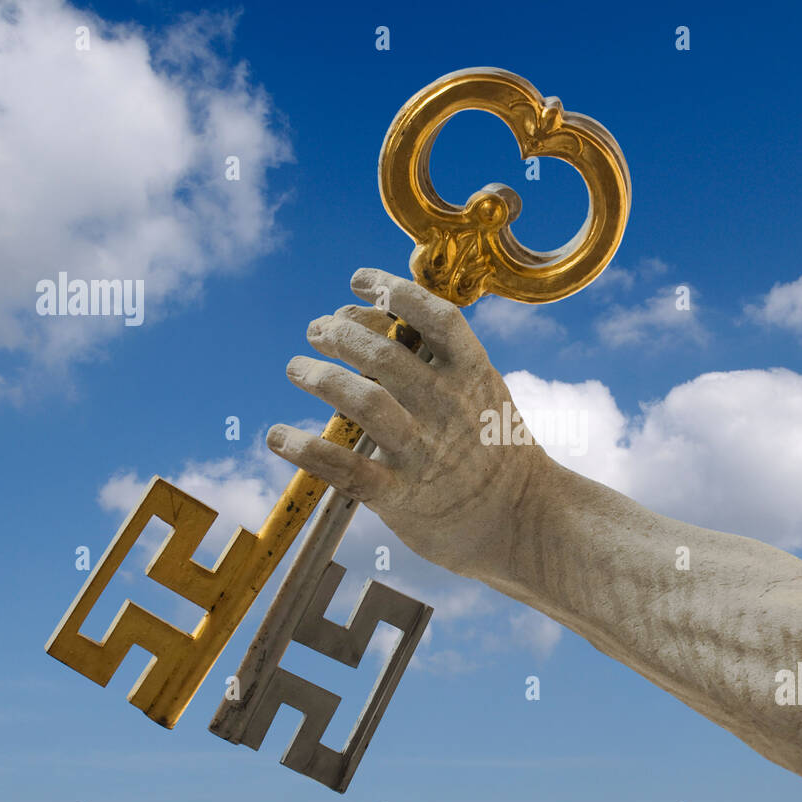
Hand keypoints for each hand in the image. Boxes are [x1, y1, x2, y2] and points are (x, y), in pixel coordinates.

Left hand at [267, 268, 550, 580]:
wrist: (523, 520)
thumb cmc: (493, 448)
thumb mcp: (484, 392)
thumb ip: (437, 359)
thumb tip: (364, 317)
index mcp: (474, 374)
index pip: (435, 317)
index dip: (394, 291)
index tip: (357, 280)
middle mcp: (449, 407)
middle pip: (386, 354)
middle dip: (342, 334)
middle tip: (317, 330)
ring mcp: (424, 451)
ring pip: (363, 401)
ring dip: (321, 377)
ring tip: (297, 367)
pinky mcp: (401, 495)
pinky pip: (346, 469)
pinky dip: (306, 450)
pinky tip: (278, 437)